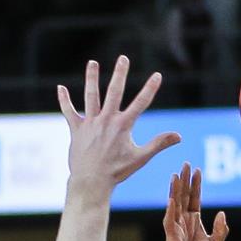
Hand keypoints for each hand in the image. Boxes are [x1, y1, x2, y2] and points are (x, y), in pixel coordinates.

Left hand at [59, 57, 173, 202]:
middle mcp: (107, 120)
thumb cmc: (117, 171)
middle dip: (120, 74)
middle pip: (114, 91)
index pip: (140, 103)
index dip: (150, 89)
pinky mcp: (77, 129)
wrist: (91, 182)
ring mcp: (90, 123)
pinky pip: (69, 111)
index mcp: (123, 126)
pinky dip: (64, 100)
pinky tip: (61, 88)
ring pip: (91, 95)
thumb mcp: (140, 158)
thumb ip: (159, 144)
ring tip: (92, 62)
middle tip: (123, 58)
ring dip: (91, 77)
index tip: (158, 75)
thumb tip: (179, 136)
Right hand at [161, 164, 227, 240]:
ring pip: (175, 205)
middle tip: (186, 163)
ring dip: (175, 190)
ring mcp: (176, 229)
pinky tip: (172, 199)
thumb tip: (222, 213)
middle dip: (185, 180)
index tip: (198, 169)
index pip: (194, 198)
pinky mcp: (172, 239)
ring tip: (176, 175)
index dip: (196, 185)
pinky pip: (170, 222)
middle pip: (183, 196)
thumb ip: (220, 230)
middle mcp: (183, 222)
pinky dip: (170, 211)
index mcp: (193, 222)